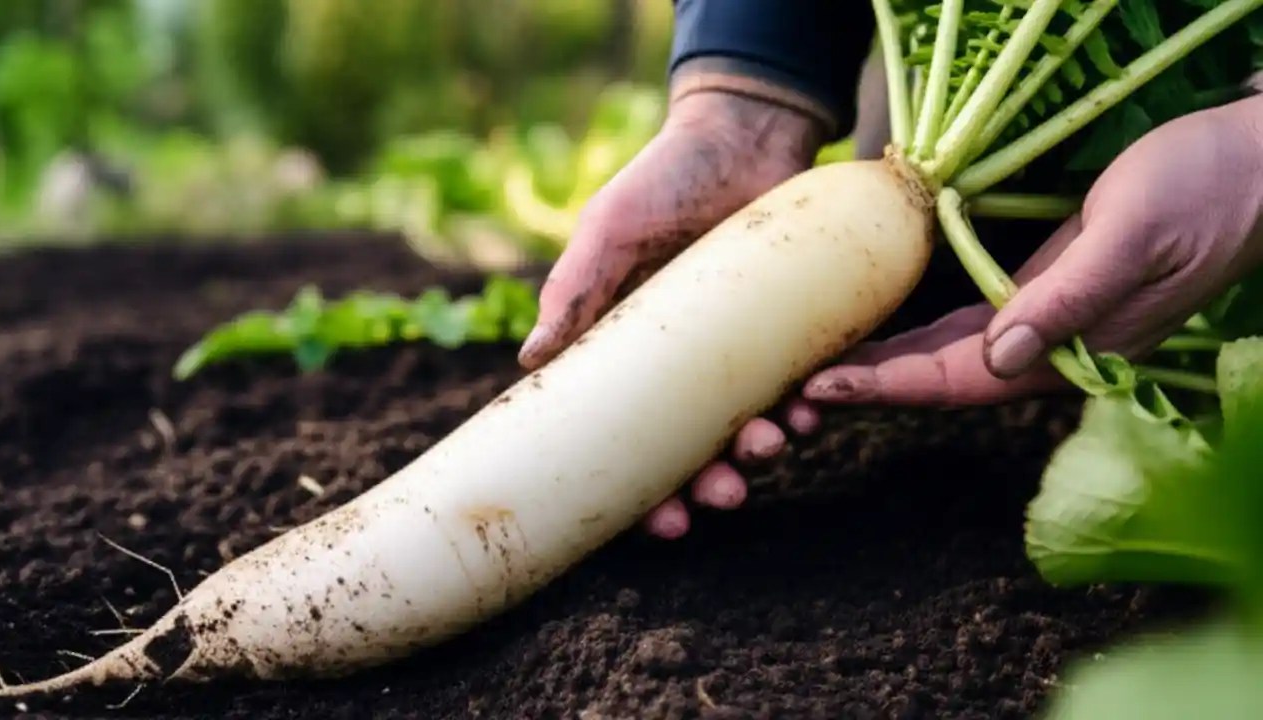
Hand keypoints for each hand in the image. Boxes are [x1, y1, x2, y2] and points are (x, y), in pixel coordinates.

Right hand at [516, 85, 826, 538]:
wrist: (745, 131)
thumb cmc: (663, 178)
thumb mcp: (609, 231)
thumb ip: (576, 291)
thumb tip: (531, 361)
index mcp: (638, 355)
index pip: (640, 440)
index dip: (650, 494)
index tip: (663, 528)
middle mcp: (694, 365)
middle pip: (702, 449)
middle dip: (713, 486)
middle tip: (725, 496)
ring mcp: (748, 349)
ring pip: (757, 424)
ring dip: (764, 450)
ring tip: (772, 442)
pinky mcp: (798, 326)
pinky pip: (808, 380)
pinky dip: (811, 401)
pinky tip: (810, 405)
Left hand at [665, 93, 1262, 538]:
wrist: (1252, 171)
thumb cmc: (1200, 193)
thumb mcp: (1133, 237)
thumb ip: (1068, 300)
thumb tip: (997, 359)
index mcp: (1068, 349)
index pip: (958, 382)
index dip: (887, 387)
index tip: (822, 386)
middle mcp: (1045, 349)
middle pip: (936, 381)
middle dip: (864, 387)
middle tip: (787, 390)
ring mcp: (1040, 323)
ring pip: (941, 356)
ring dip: (877, 364)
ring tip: (806, 366)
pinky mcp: (1037, 291)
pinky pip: (960, 320)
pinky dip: (910, 328)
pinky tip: (867, 325)